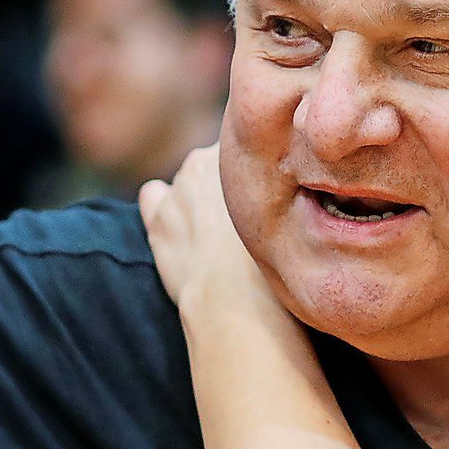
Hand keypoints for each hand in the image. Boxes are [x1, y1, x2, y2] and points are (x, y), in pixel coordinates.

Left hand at [139, 146, 269, 313]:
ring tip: (215, 236)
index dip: (257, 173)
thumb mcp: (294, 207)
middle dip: (223, 185)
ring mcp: (177, 187)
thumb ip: (278, 182)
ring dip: (197, 200)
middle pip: (214, 164)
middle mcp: (205, 159)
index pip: (247, 147)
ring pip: (187, 183)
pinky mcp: (157, 214)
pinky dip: (163, 207)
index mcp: (238, 151)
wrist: (235, 300)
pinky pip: (154, 195)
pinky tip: (183, 230)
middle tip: (240, 221)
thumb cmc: (274, 261)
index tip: (265, 196)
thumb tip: (283, 179)